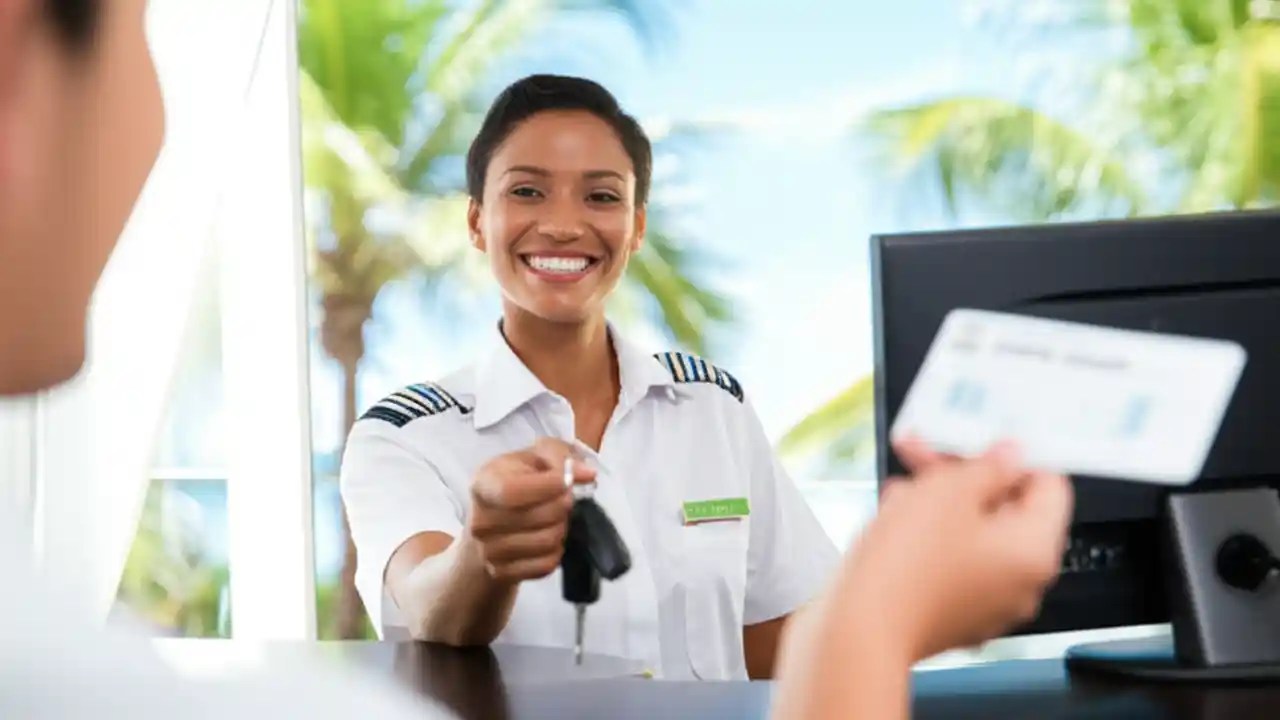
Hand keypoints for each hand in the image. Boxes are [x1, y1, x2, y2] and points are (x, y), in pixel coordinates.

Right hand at [466, 438, 595, 583]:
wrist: (490, 523)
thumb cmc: (516, 482)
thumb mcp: (534, 457)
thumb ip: (560, 456)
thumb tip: (586, 473)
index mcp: (483, 484)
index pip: (512, 491)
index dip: (547, 487)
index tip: (567, 481)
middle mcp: (480, 520)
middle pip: (540, 516)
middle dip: (563, 505)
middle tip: (565, 499)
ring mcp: (488, 551)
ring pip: (547, 541)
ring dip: (561, 527)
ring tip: (556, 518)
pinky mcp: (501, 573)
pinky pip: (546, 564)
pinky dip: (557, 551)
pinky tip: (549, 538)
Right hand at [843, 438, 1073, 660]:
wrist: (859, 628)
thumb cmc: (907, 564)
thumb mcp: (949, 491)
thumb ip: (989, 467)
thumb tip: (1010, 457)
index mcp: (1035, 552)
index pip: (1049, 488)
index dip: (1015, 457)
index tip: (981, 440)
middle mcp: (1020, 584)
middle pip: (1004, 511)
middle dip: (962, 477)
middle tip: (927, 450)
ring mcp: (984, 604)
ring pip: (971, 536)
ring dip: (936, 503)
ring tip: (900, 488)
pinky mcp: (950, 615)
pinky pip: (949, 564)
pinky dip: (927, 538)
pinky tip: (894, 517)